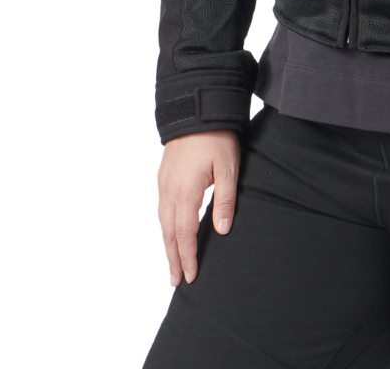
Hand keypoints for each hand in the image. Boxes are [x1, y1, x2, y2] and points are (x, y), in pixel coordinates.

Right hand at [156, 129, 239, 287]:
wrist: (196, 109)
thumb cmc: (217, 138)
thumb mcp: (229, 167)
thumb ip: (226, 200)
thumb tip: (221, 231)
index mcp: (185, 193)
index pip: (185, 234)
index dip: (187, 256)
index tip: (190, 276)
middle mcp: (169, 191)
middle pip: (169, 233)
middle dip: (173, 258)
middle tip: (176, 281)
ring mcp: (163, 183)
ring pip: (162, 221)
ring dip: (167, 244)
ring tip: (172, 262)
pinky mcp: (163, 175)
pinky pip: (160, 208)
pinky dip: (164, 225)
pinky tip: (169, 230)